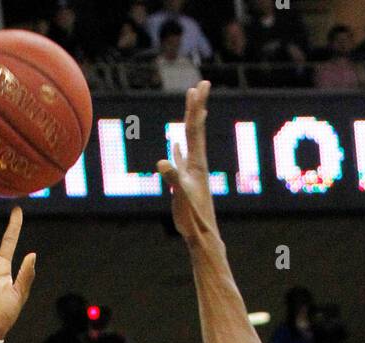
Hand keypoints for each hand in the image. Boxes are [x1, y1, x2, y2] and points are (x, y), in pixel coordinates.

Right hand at [156, 81, 219, 246]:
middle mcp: (197, 164)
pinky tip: (177, 144)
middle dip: (197, 106)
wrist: (202, 236)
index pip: (194, 129)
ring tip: (194, 107)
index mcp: (196, 163)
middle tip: (200, 85)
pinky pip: (183, 158)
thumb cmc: (192, 218)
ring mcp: (192, 172)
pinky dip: (179, 148)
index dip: (195, 107)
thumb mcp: (180, 197)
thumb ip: (173, 179)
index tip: (198, 86)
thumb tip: (162, 162)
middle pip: (196, 129)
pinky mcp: (186, 182)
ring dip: (191, 122)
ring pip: (192, 141)